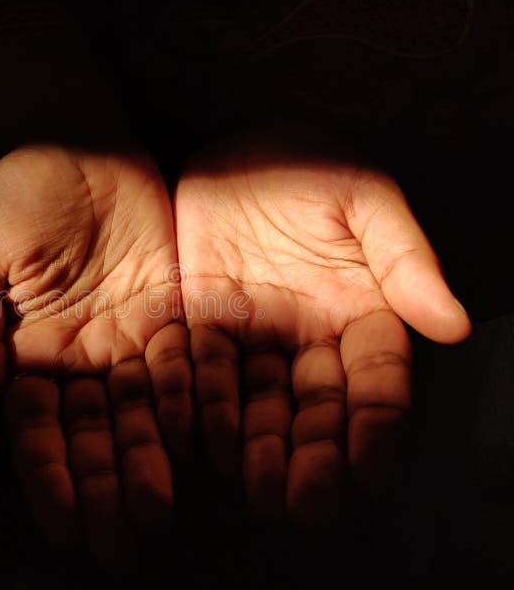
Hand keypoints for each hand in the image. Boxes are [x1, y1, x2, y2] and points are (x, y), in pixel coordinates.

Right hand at [0, 145, 192, 561]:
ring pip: (138, 413)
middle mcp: (79, 357)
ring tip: (158, 511)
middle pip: (92, 434)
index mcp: (28, 351)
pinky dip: (184, 405)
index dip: (47, 477)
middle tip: (122, 541)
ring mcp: (126, 338)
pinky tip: (193, 447)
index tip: (62, 526)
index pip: (36, 429)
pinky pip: (180, 366)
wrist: (78, 140)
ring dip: (147, 462)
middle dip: (103, 487)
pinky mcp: (171, 313)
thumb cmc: (18, 192)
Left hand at [174, 134, 469, 525]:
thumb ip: (403, 257)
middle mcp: (309, 336)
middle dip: (315, 459)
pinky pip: (203, 373)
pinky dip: (206, 407)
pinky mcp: (203, 325)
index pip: (376, 383)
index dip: (378, 430)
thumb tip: (452, 324)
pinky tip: (208, 443)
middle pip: (317, 409)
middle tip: (308, 507)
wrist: (237, 149)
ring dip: (261, 449)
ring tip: (260, 491)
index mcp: (360, 312)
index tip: (375, 475)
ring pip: (262, 404)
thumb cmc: (311, 166)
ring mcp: (255, 335)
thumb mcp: (365, 198)